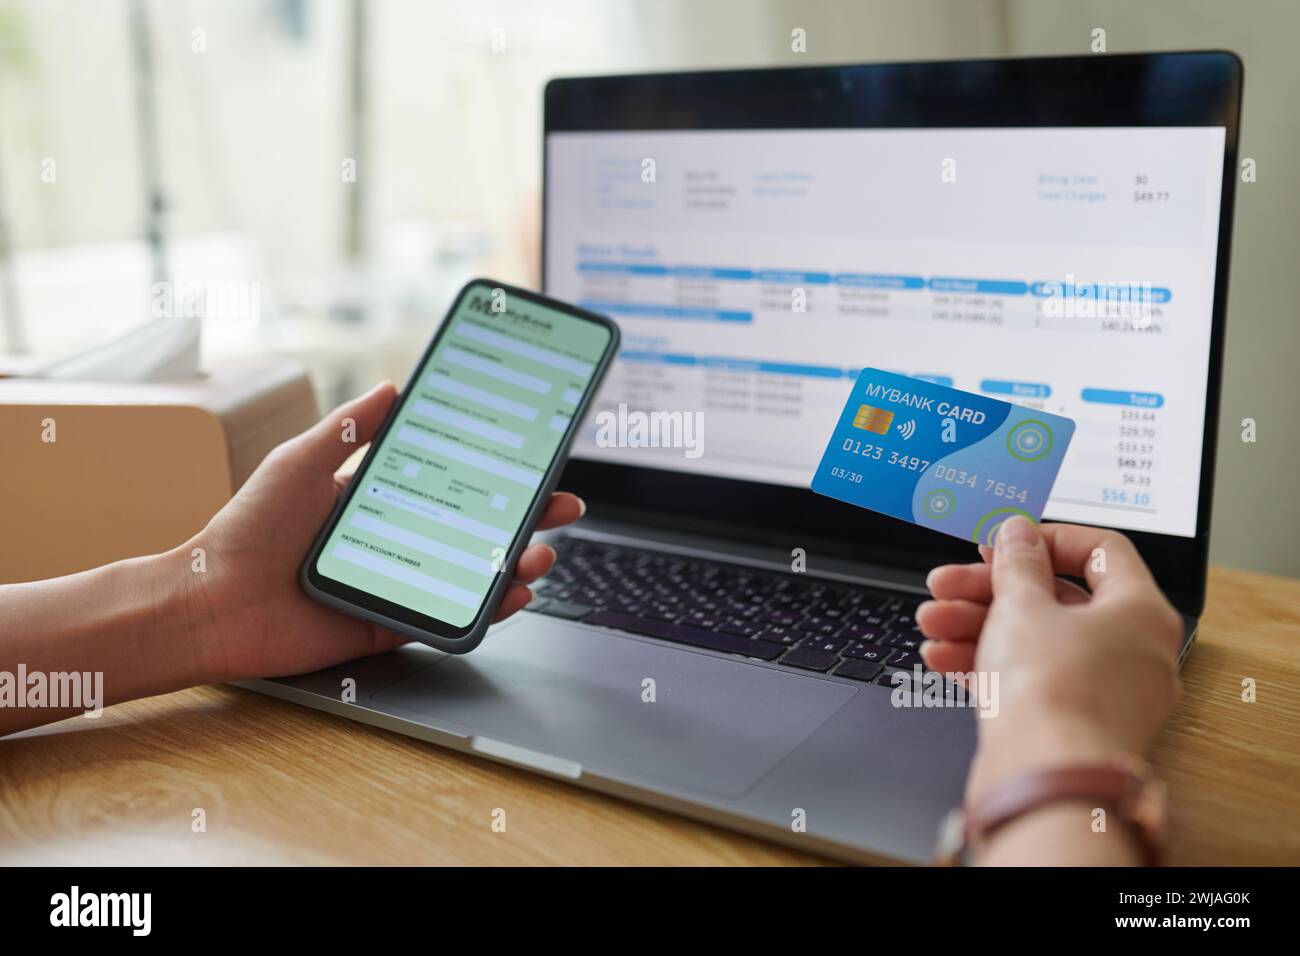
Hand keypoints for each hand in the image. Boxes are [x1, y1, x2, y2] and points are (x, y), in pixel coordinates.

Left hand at [181, 382, 583, 682]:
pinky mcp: (391, 625)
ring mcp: (399, 583)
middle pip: (478, 527)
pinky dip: (489, 610)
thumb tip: (393, 386)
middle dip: (528, 516)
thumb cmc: (246, 529)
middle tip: (564, 505)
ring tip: (541, 554)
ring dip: (518, 563)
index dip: (496, 470)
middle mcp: (397, 540)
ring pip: (475, 574)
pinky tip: (515, 595)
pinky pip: (450, 618)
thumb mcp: (300, 461)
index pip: (452, 480)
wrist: (209, 603)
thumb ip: (349, 428)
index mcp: (378, 499)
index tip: (533, 455)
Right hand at [918, 518, 1183, 802]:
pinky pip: (1031, 680)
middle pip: (1056, 599)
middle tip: (944, 583)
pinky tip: (941, 657)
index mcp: (1140, 612)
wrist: (1045, 780)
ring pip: (1036, 641)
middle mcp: (1133, 652)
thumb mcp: (1021, 606)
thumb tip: (1019, 533)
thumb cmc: (1052, 692)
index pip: (1100, 552)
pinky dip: (988, 663)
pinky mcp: (1071, 725)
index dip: (1043, 540)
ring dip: (976, 624)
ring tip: (931, 622)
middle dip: (989, 589)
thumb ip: (1017, 563)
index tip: (1000, 544)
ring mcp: (1104, 693)